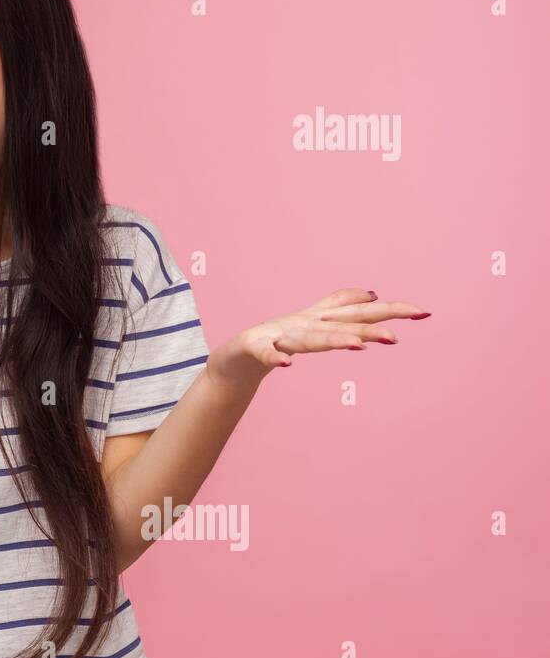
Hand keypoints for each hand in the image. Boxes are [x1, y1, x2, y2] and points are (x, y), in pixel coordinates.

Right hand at [206, 288, 429, 387]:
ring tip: (356, 346)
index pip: (359, 313)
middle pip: (340, 325)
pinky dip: (275, 356)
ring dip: (331, 341)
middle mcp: (302, 324)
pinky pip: (265, 353)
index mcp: (318, 319)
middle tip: (396, 338)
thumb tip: (374, 294)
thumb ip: (341, 306)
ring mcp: (278, 336)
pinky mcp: (253, 348)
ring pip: (309, 340)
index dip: (390, 311)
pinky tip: (287, 363)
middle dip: (368, 328)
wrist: (234, 357)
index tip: (424, 313)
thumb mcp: (313, 324)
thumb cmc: (274, 338)